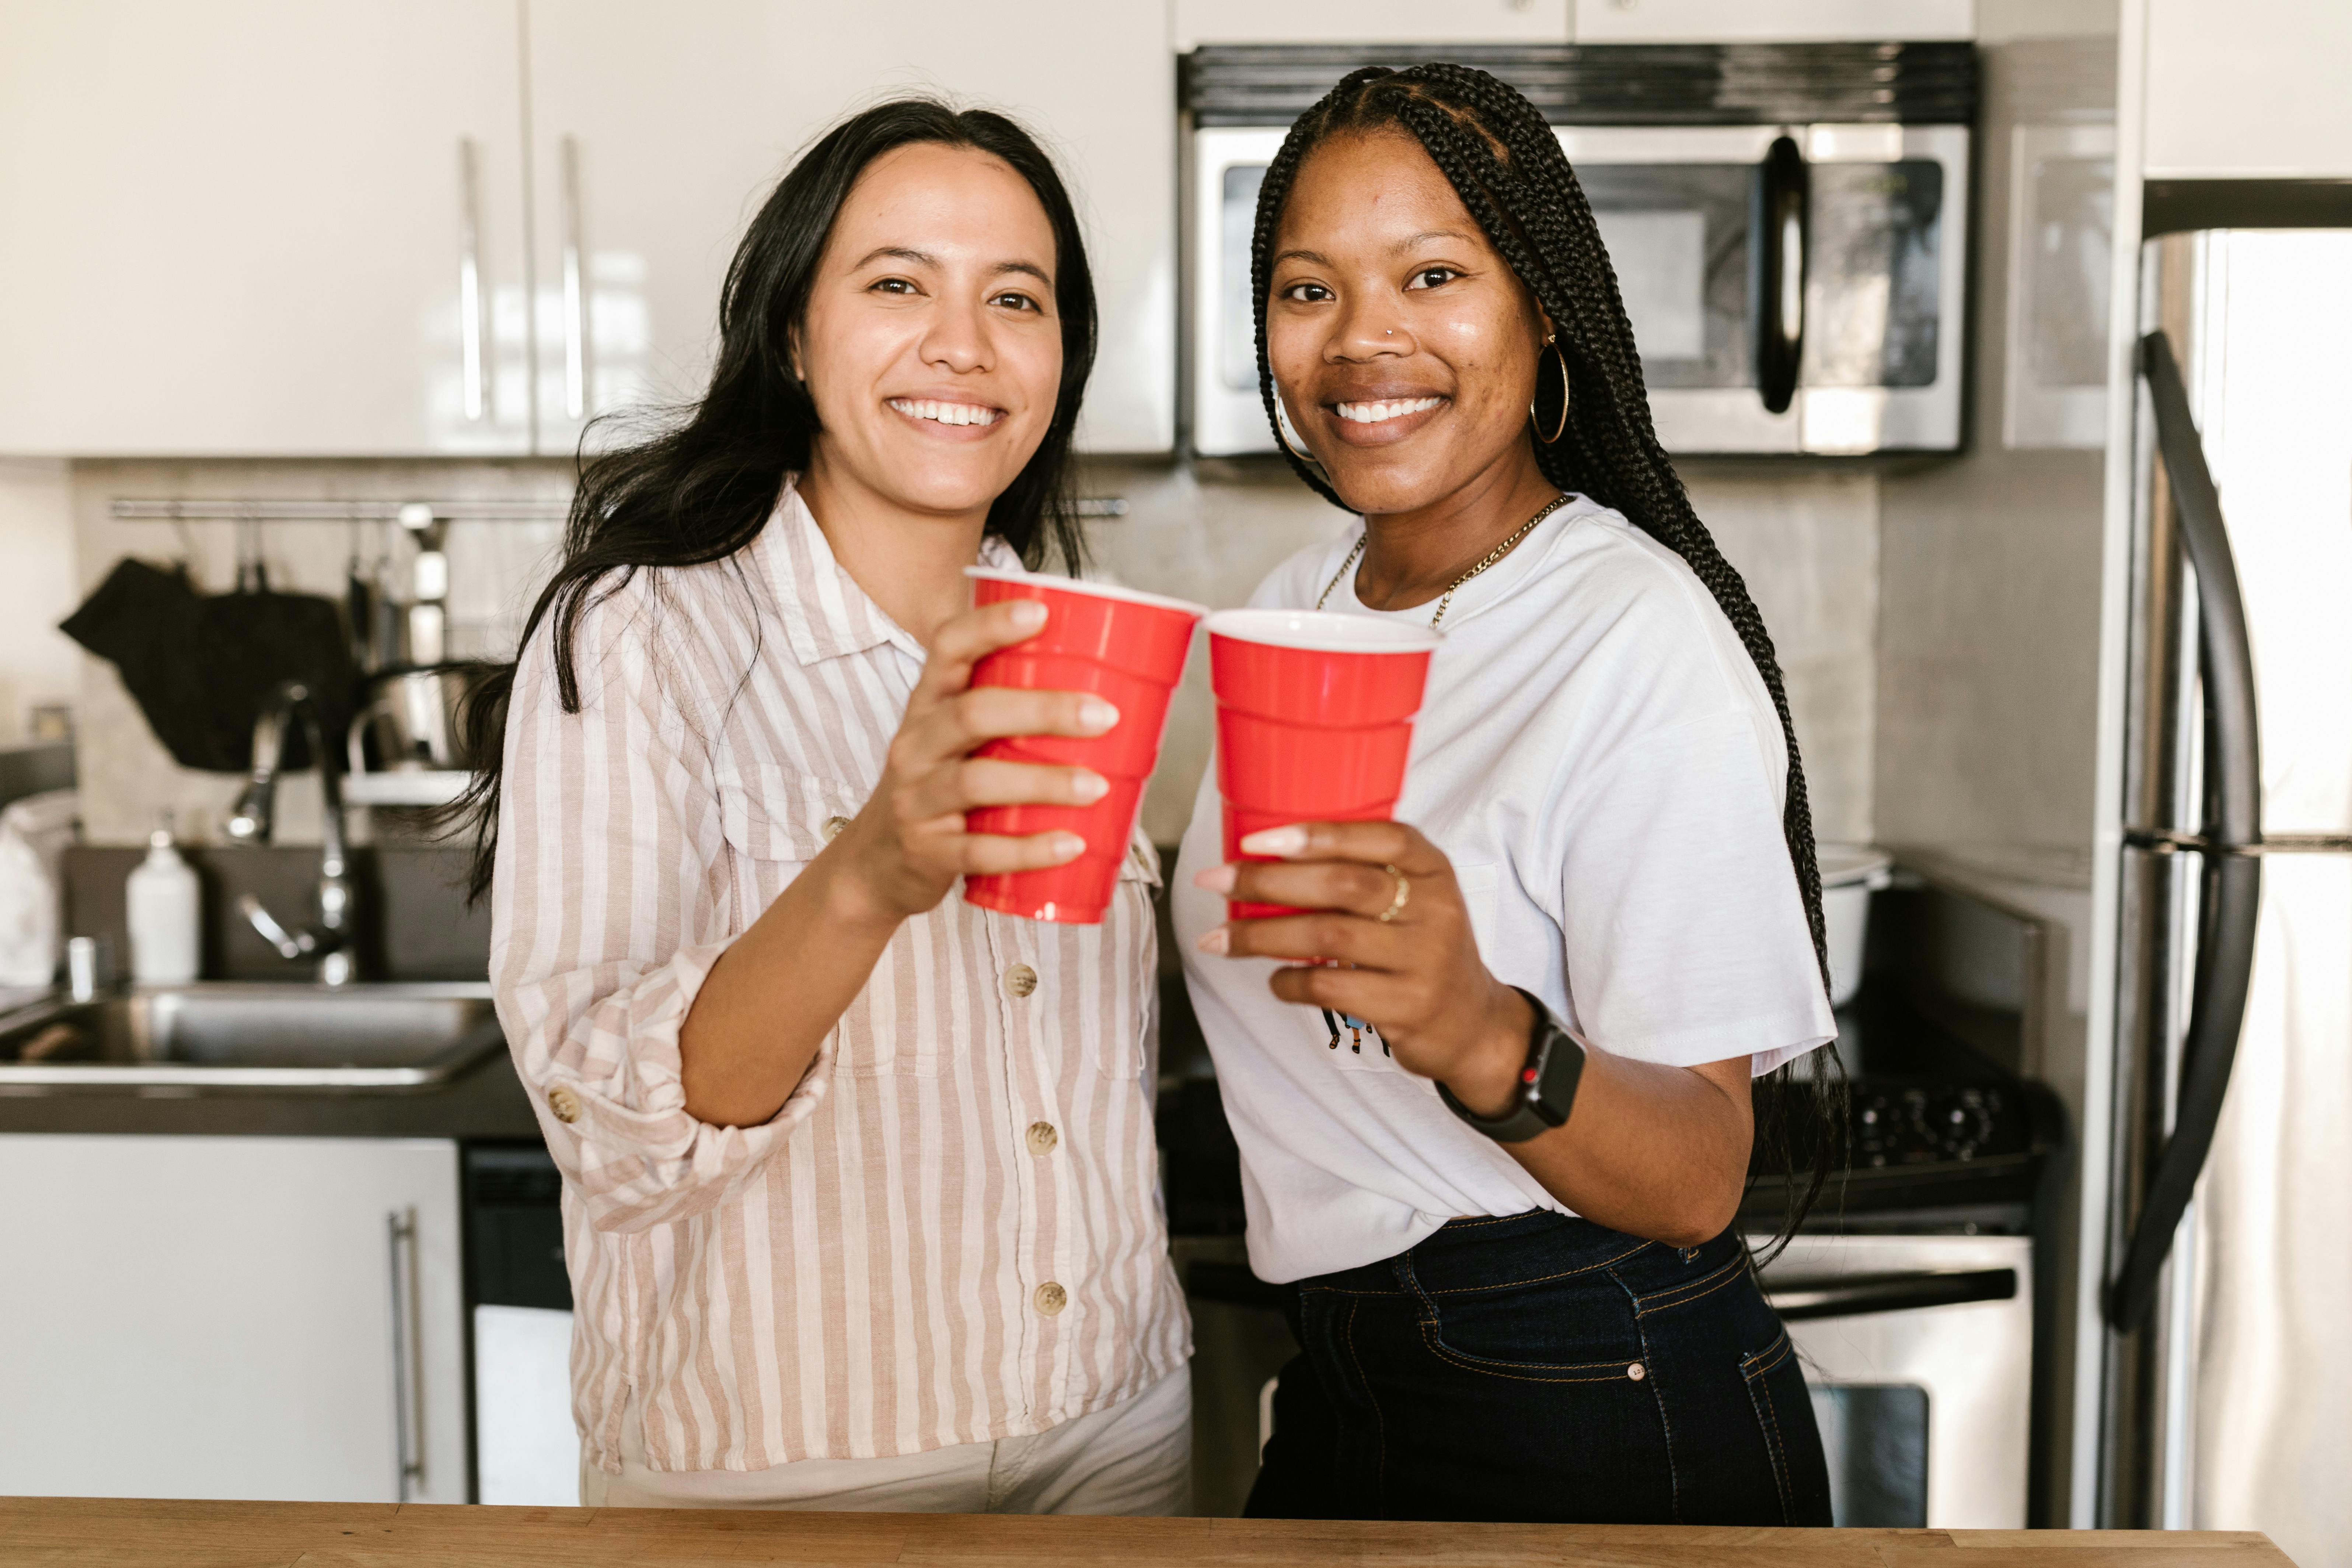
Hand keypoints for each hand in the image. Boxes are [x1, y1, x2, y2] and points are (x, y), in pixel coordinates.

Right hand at [835, 597, 1118, 923]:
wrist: (877, 861)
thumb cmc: (941, 784)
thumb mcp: (956, 738)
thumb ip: (1008, 709)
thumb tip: (1108, 682)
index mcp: (928, 704)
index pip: (947, 648)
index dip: (990, 626)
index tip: (1042, 613)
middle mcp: (915, 744)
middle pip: (973, 713)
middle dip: (1043, 710)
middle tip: (1104, 715)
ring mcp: (915, 799)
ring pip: (976, 782)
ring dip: (1044, 782)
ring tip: (1097, 786)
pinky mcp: (925, 851)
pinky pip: (978, 851)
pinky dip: (1028, 850)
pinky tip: (1071, 845)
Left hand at [1193, 820, 1531, 1114]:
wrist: (1472, 1023)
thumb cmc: (1420, 947)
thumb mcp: (1413, 897)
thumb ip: (1362, 871)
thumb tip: (1265, 857)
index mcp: (1433, 868)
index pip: (1381, 836)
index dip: (1317, 834)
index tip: (1255, 839)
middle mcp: (1436, 908)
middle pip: (1343, 884)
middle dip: (1269, 881)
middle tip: (1216, 881)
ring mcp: (1426, 959)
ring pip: (1329, 936)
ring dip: (1263, 935)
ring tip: (1220, 938)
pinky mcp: (1408, 1006)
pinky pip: (1332, 987)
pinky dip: (1290, 982)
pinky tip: (1274, 979)